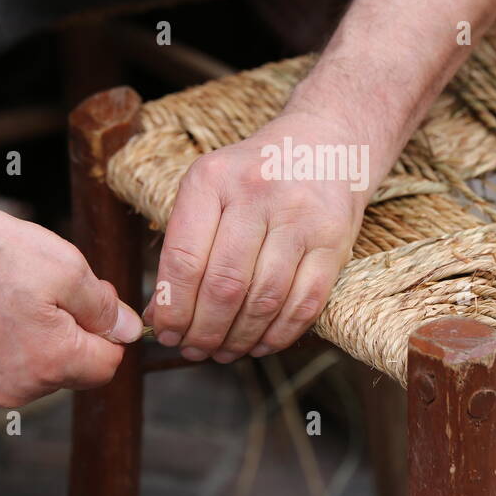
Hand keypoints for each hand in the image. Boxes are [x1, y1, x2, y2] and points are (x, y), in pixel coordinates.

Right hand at [0, 191, 142, 406]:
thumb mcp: (66, 267)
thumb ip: (104, 308)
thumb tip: (131, 333)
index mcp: (51, 363)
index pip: (107, 365)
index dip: (107, 331)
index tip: (89, 303)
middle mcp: (15, 390)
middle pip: (68, 371)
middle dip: (69, 336)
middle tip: (45, 291)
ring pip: (30, 373)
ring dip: (32, 343)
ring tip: (7, 298)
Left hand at [146, 110, 376, 362]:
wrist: (326, 144)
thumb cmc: (255, 175)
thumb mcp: (210, 191)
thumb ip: (183, 247)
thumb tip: (159, 315)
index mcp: (213, 178)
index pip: (184, 259)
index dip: (173, 308)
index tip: (166, 334)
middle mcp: (257, 192)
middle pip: (224, 286)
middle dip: (205, 330)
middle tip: (195, 350)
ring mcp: (301, 216)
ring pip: (264, 299)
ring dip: (240, 338)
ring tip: (225, 351)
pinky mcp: (335, 240)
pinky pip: (304, 303)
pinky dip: (279, 334)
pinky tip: (261, 344)